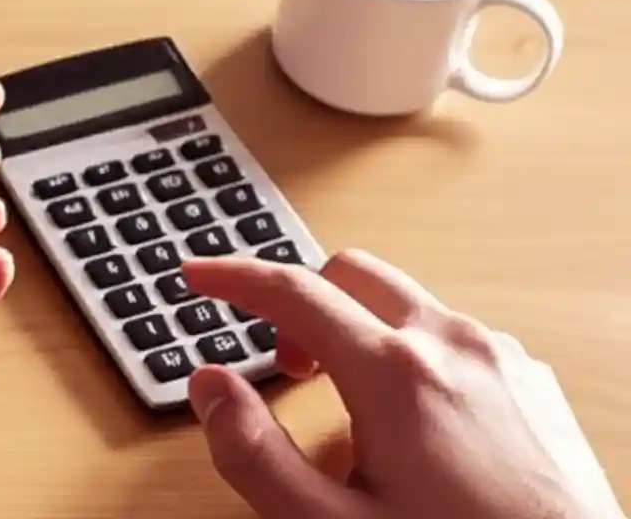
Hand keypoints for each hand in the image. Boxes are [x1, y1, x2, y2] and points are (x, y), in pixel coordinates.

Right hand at [182, 251, 625, 518]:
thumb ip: (255, 454)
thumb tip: (210, 387)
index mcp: (394, 373)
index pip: (293, 292)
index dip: (234, 278)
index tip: (199, 275)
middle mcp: (451, 345)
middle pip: (351, 273)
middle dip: (302, 302)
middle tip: (285, 365)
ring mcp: (499, 357)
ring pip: (405, 302)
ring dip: (358, 328)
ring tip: (349, 403)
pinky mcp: (530, 379)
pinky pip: (452, 335)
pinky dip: (411, 350)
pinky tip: (413, 418)